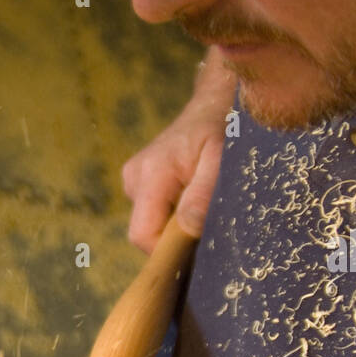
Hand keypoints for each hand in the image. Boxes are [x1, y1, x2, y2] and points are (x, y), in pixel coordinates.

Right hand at [122, 47, 233, 253]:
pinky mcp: (138, 182)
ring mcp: (133, 179)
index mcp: (151, 173)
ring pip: (149, 224)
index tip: (197, 251)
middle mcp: (134, 178)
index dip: (167, 252)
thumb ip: (202, 195)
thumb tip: (188, 231)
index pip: (142, 235)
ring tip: (201, 202)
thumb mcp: (221, 160)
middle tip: (206, 224)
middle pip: (144, 233)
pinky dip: (172, 215)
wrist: (213, 105)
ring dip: (175, 226)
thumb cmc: (222, 129)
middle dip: (174, 239)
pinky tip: (191, 197)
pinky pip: (152, 213)